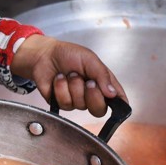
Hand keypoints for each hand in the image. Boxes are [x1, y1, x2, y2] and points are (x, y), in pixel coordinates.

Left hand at [10, 35, 126, 116]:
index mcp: (103, 83)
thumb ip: (102, 75)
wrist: (45, 55)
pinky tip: (59, 79)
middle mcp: (91, 94)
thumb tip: (113, 94)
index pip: (117, 99)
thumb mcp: (89, 59)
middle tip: (87, 81)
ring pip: (81, 105)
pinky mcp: (62, 103)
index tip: (118, 102)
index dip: (120, 104)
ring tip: (69, 74)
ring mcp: (77, 100)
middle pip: (99, 110)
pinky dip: (61, 88)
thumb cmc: (68, 54)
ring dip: (74, 86)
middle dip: (92, 95)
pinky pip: (65, 102)